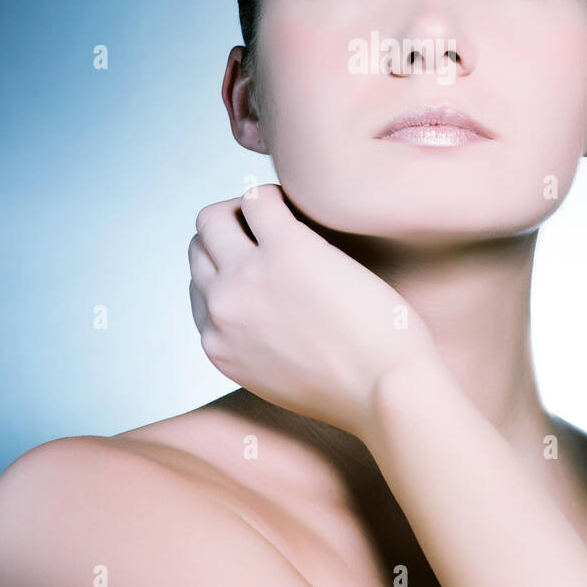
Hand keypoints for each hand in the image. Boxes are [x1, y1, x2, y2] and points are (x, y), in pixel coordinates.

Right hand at [187, 184, 438, 440]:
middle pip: (199, 248)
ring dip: (242, 209)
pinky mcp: (286, 249)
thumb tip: (266, 317)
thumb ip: (256, 348)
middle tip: (267, 230)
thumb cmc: (356, 389)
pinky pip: (258, 198)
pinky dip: (273, 194)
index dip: (227, 268)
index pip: (199, 288)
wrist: (388, 391)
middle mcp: (221, 310)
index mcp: (218, 346)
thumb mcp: (281, 381)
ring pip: (213, 218)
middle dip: (227, 234)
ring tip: (282, 216)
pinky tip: (305, 206)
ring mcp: (247, 277)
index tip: (257, 259)